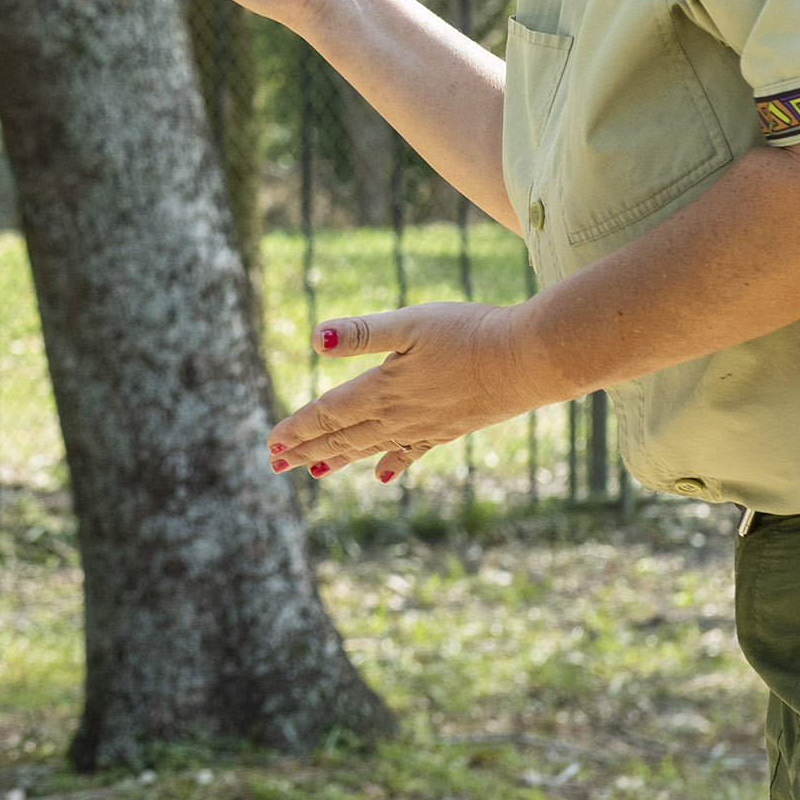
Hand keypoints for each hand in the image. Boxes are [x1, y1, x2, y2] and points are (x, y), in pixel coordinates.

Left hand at [267, 302, 561, 480]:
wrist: (530, 360)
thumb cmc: (470, 332)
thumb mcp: (411, 322)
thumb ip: (363, 333)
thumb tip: (315, 337)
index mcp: (382, 389)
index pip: (328, 413)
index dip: (297, 428)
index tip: (270, 444)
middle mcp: (398, 416)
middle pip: (342, 437)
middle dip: (306, 449)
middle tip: (275, 465)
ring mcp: (425, 426)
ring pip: (371, 448)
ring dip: (339, 459)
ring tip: (314, 471)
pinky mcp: (451, 428)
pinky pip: (411, 452)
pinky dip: (392, 464)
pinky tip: (383, 476)